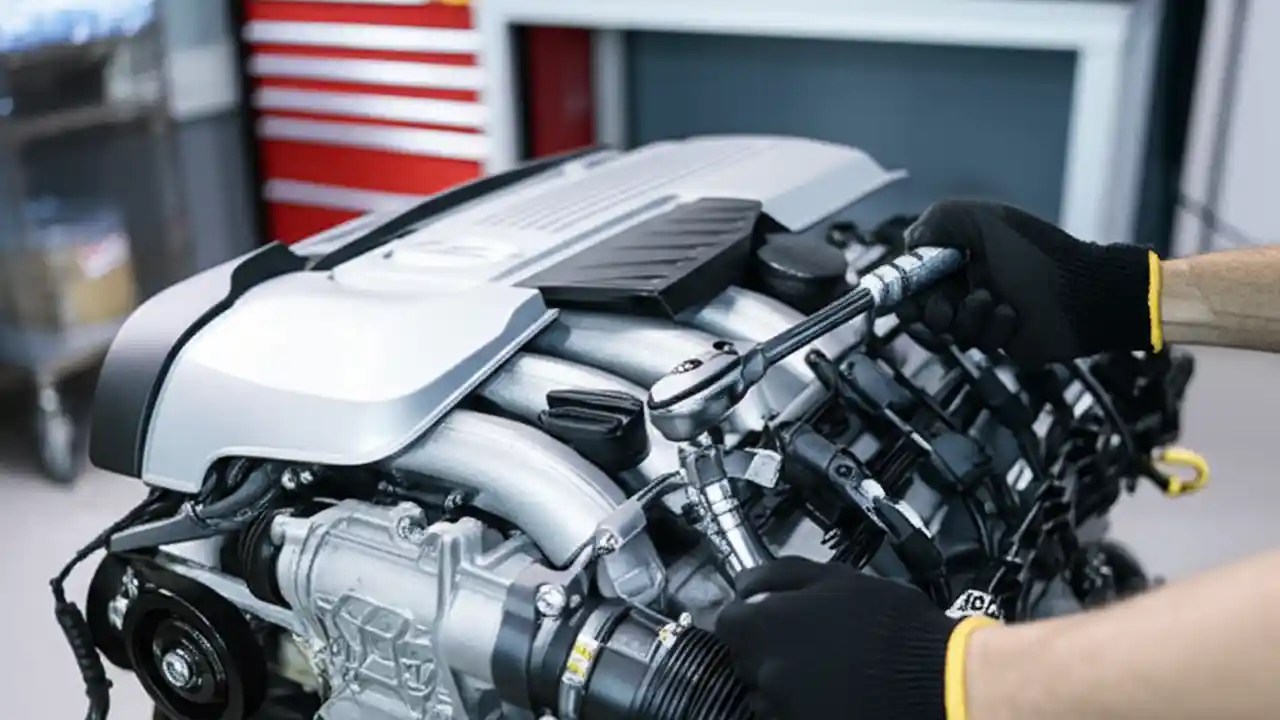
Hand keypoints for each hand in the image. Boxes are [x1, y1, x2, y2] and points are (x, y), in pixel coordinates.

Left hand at [715, 557, 958, 719]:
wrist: (939, 682)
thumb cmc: (892, 625)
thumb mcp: (838, 578)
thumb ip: (780, 575)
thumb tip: (745, 582)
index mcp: (766, 627)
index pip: (729, 622)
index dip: (751, 616)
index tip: (774, 616)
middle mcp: (765, 673)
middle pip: (746, 660)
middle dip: (768, 650)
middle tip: (811, 644)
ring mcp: (783, 710)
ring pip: (766, 694)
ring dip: (784, 683)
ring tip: (830, 673)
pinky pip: (788, 717)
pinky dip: (803, 708)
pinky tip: (838, 697)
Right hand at [899, 200, 1158, 364]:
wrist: (1083, 292)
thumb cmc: (1036, 254)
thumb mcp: (985, 220)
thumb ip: (939, 221)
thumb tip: (910, 243)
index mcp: (959, 255)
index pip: (914, 276)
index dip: (905, 289)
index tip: (909, 296)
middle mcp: (966, 283)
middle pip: (922, 310)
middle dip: (932, 310)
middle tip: (947, 306)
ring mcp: (981, 313)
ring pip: (947, 331)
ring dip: (967, 317)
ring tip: (994, 302)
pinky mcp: (997, 339)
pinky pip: (979, 343)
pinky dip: (995, 328)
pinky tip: (1014, 315)